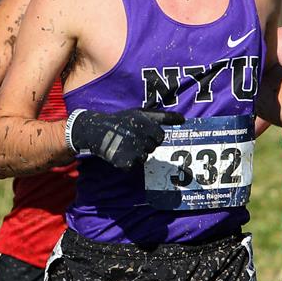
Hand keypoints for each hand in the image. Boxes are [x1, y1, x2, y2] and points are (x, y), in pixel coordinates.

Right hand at [66, 108, 184, 169]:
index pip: (160, 138)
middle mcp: (143, 138)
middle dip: (143, 144)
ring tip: (123, 144)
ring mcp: (134, 151)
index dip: (150, 136)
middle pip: (152, 148)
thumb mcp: (143, 114)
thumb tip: (184, 120)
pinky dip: (126, 162)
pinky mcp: (125, 162)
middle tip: (129, 137)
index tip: (139, 131)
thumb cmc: (122, 120)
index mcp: (148, 126)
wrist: (97, 129)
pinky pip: (133, 166)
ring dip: (135, 154)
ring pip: (143, 158)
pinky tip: (119, 152)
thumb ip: (165, 117)